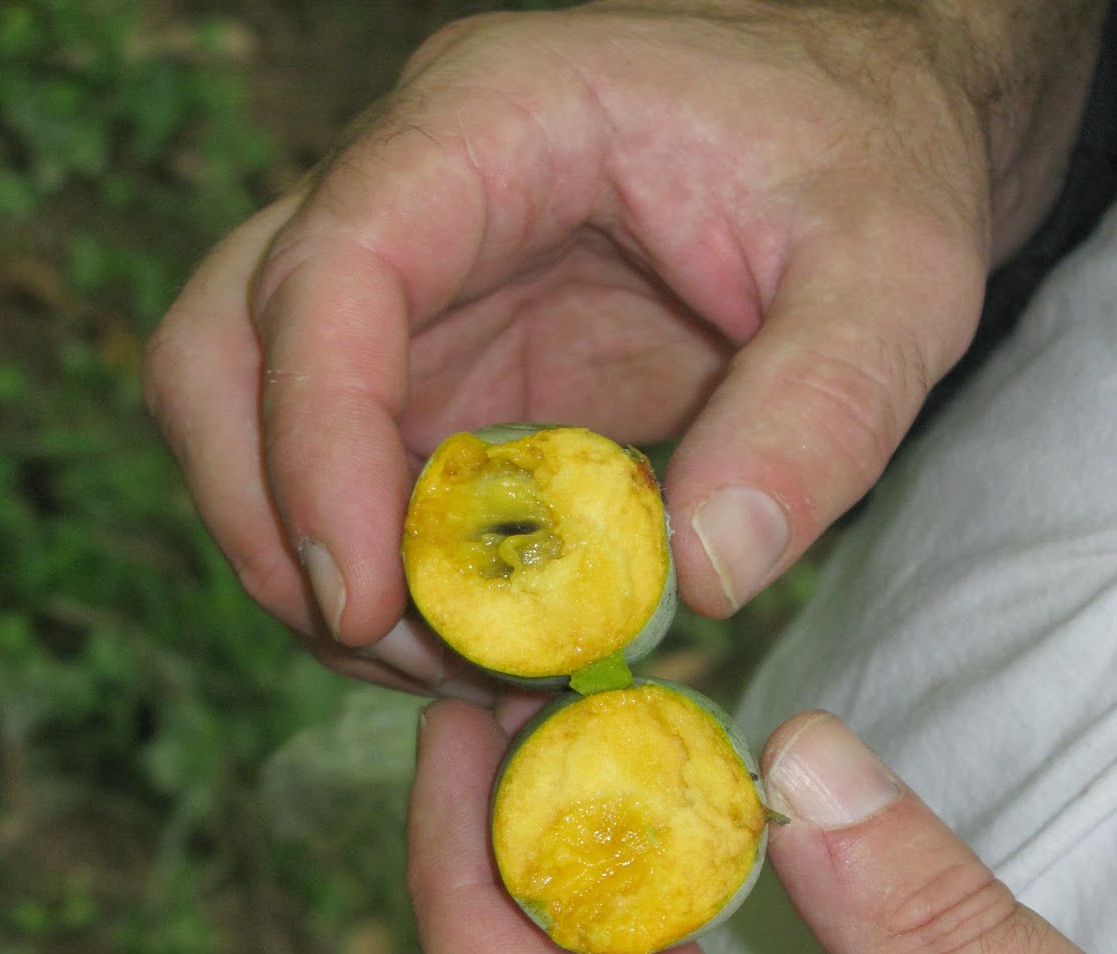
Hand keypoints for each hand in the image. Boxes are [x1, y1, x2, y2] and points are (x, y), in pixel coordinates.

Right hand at [142, 0, 1105, 684]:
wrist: (856, 133)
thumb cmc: (869, 162)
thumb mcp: (893, 275)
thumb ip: (820, 414)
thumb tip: (698, 579)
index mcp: (493, 127)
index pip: (330, 271)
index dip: (312, 443)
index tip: (365, 600)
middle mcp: (414, 202)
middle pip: (223, 351)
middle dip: (273, 522)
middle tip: (394, 648)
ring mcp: (415, 295)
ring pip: (254, 428)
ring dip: (314, 568)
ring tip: (452, 664)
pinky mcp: (442, 374)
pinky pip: (348, 484)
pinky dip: (382, 580)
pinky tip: (473, 642)